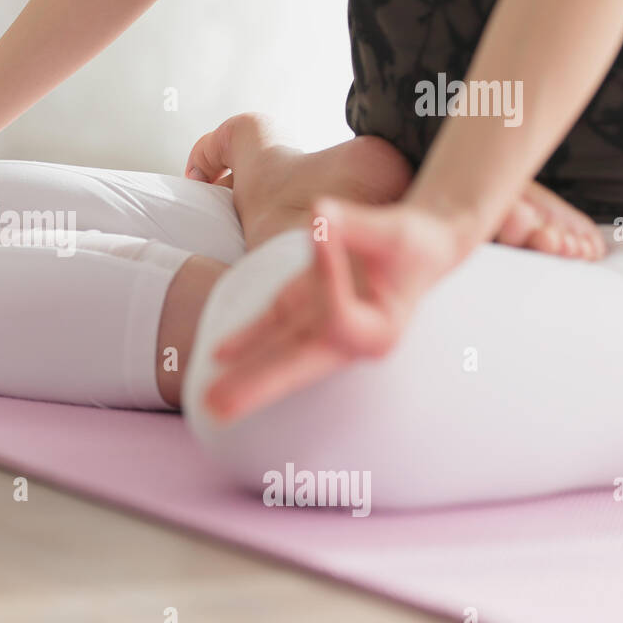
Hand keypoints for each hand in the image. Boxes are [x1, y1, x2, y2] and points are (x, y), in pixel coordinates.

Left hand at [203, 198, 464, 421]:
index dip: (326, 271)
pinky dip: (244, 340)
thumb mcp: (395, 232)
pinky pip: (270, 329)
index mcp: (381, 329)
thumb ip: (358, 225)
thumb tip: (321, 212)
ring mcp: (322, 329)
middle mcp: (349, 339)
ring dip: (241, 376)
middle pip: (298, 365)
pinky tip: (216, 356)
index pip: (338, 315)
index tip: (321, 222)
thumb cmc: (411, 242)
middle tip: (215, 410)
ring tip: (206, 403)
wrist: (416, 249)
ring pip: (277, 354)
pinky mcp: (304, 312)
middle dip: (257, 386)